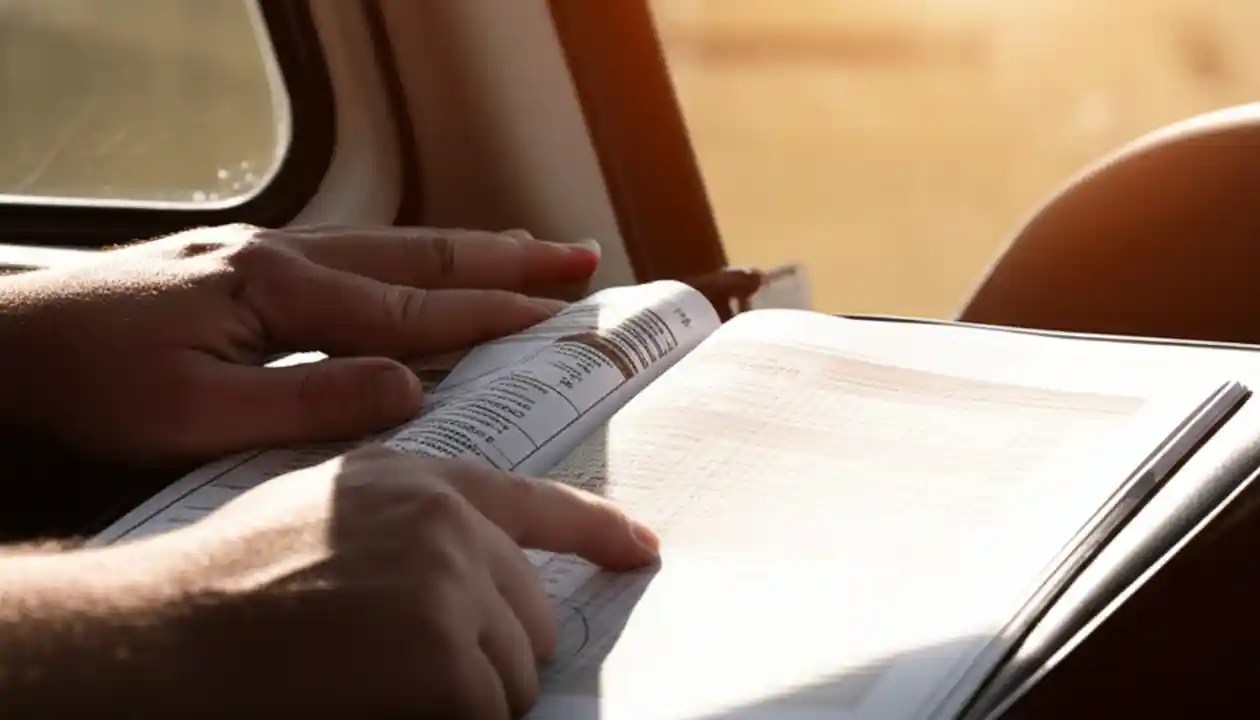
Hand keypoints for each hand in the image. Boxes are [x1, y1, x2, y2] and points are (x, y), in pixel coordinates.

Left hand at [0, 224, 598, 463]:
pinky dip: (412, 258)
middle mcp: (280, 256)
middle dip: (506, 257)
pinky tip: (428, 265)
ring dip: (468, 248)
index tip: (558, 314)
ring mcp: (263, 253)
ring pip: (390, 245)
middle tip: (578, 258)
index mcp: (276, 288)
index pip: (410, 305)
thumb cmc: (88, 385)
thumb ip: (308, 403)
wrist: (4, 347)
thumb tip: (410, 389)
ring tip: (531, 248)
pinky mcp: (245, 266)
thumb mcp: (193, 417)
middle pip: (418, 253)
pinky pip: (354, 256)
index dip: (490, 311)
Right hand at [0, 445, 658, 716]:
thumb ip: (411, 527)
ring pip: (516, 672)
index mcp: (418, 480)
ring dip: (470, 699)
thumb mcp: (324, 515)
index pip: (537, 504)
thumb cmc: (224, 586)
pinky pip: (488, 714)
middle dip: (493, 654)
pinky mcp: (447, 653)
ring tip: (380, 685)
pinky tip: (384, 706)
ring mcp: (452, 581)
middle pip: (533, 611)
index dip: (597, 532)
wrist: (161, 636)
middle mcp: (448, 520)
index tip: (640, 552)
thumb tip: (480, 578)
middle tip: (411, 671)